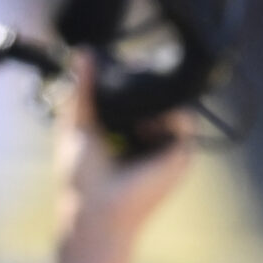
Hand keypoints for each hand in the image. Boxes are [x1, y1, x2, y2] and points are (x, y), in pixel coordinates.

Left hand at [51, 55, 192, 248]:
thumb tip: (83, 53)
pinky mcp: (179, 155)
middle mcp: (150, 135)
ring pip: (176, 104)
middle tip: (134, 77)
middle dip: (150, 82)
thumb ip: (81, 90)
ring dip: (159, 101)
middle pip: (160, 95)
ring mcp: (166, 145)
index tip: (125, 65)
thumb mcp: (77, 125)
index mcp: (127, 127)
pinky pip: (185, 121)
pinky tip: (145, 129)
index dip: (135, 76)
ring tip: (135, 119)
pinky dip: (168, 118)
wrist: (96, 209)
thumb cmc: (82, 178)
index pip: (140, 92)